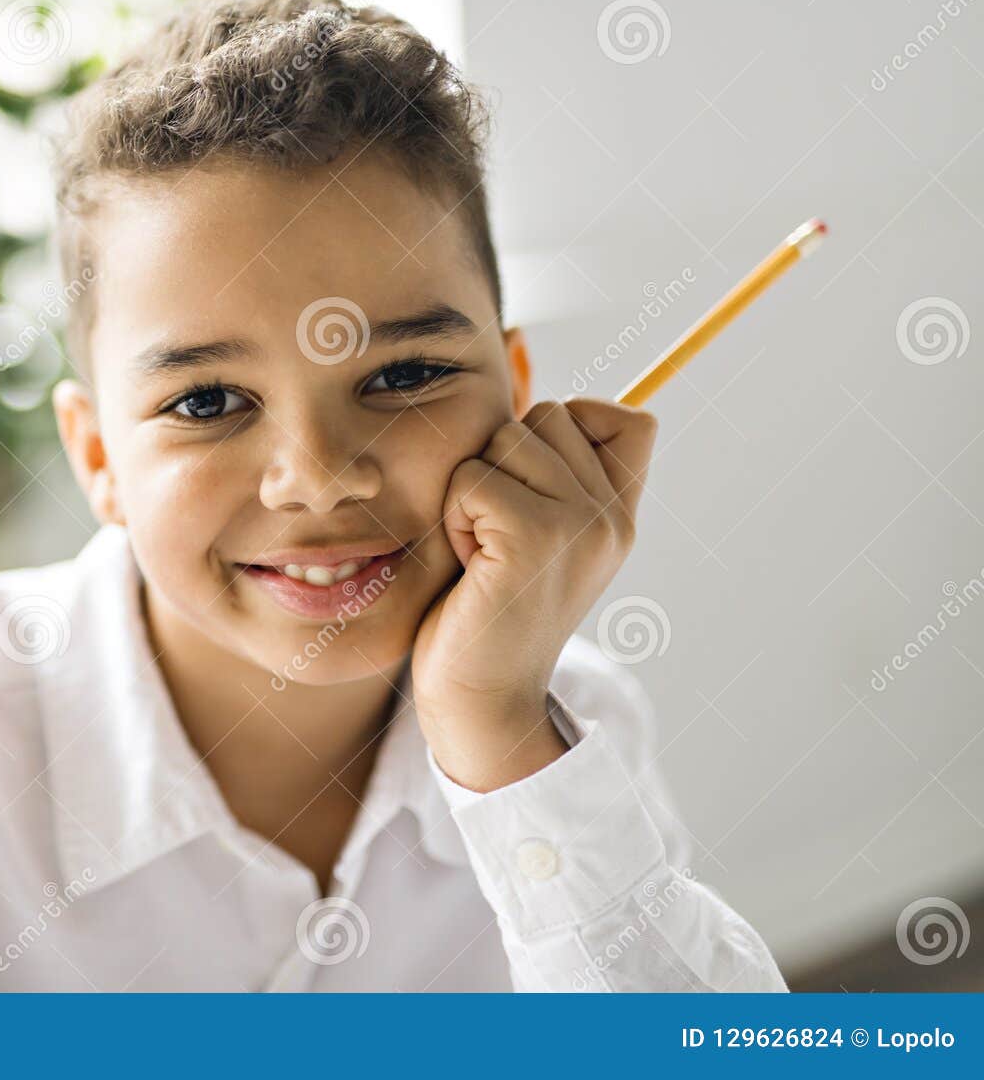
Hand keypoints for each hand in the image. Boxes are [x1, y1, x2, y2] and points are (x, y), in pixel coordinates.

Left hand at [411, 398, 656, 791]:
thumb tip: (534, 380)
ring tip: (481, 551)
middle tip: (494, 535)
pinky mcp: (536, 536)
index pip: (625, 418)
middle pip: (547, 415)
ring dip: (470, 490)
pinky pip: (472, 479)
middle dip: (499, 463)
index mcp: (618, 516)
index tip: (532, 486)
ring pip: (504, 440)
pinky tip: (470, 567)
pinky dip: (454, 517)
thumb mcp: (530, 536)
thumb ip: (545, 475)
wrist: (479, 699)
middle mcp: (611, 518)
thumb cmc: (484, 611)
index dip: (571, 424)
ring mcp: (581, 525)